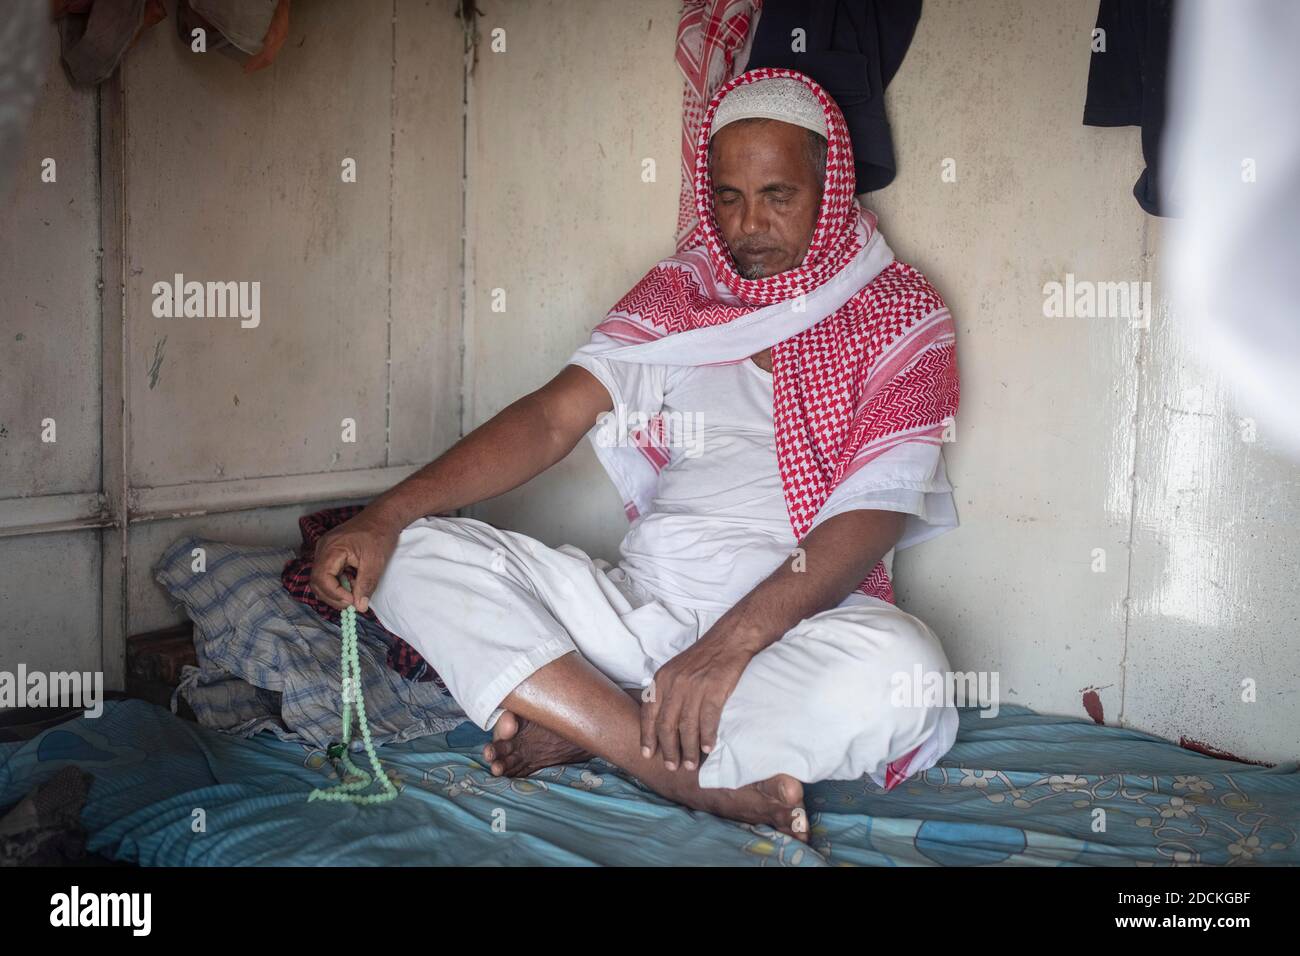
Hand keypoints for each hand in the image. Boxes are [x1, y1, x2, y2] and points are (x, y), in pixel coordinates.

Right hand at [308, 508, 401, 612]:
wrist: (383, 516)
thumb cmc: (380, 534)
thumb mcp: (375, 562)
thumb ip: (366, 585)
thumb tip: (359, 607)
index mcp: (331, 548)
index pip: (322, 578)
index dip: (335, 594)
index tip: (352, 602)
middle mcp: (323, 549)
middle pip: (317, 581)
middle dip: (333, 596)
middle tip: (351, 605)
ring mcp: (325, 550)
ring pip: (321, 579)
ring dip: (334, 592)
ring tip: (353, 596)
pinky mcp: (331, 552)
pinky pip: (327, 573)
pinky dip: (337, 583)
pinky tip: (352, 586)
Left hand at [639, 631, 755, 772]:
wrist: (728, 640)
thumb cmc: (703, 658)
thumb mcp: (676, 670)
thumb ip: (666, 692)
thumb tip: (660, 722)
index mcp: (662, 679)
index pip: (649, 713)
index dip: (647, 736)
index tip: (648, 754)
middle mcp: (674, 683)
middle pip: (667, 725)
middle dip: (668, 749)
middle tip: (672, 766)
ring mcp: (694, 687)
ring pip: (687, 726)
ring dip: (688, 749)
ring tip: (691, 765)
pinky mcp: (714, 689)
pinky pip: (708, 720)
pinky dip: (707, 737)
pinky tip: (708, 749)